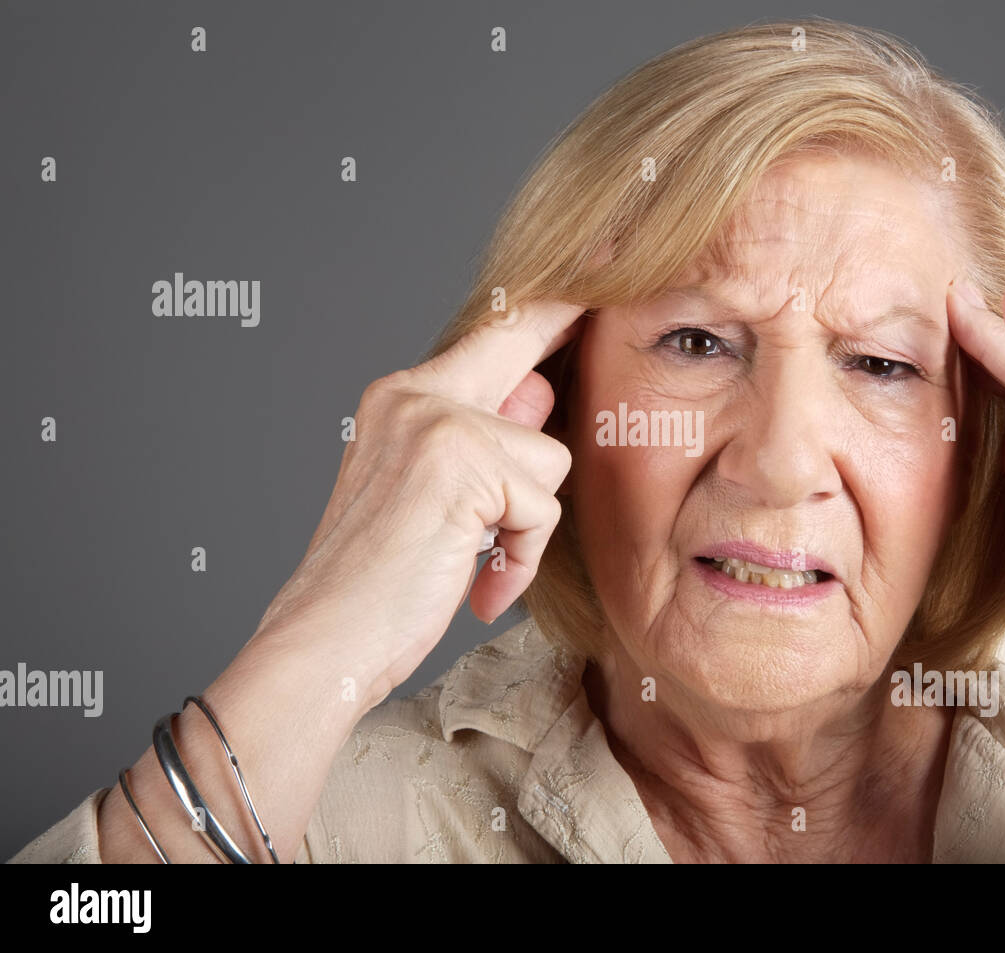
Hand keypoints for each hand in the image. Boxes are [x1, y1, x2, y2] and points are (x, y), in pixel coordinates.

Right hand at [252, 300, 585, 707]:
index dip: (549, 300)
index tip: (598, 255)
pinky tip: (478, 585)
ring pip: (547, 458)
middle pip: (523, 339)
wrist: (324, 641)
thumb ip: (485, 438)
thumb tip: (543, 392)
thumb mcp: (434, 496)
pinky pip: (542, 509)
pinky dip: (519, 559)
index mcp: (402, 398)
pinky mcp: (461, 464)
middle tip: (609, 260)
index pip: (491, 331)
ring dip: (527, 525)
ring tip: (477, 560)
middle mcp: (414, 394)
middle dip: (568, 317)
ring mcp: (436, 423)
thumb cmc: (380, 582)